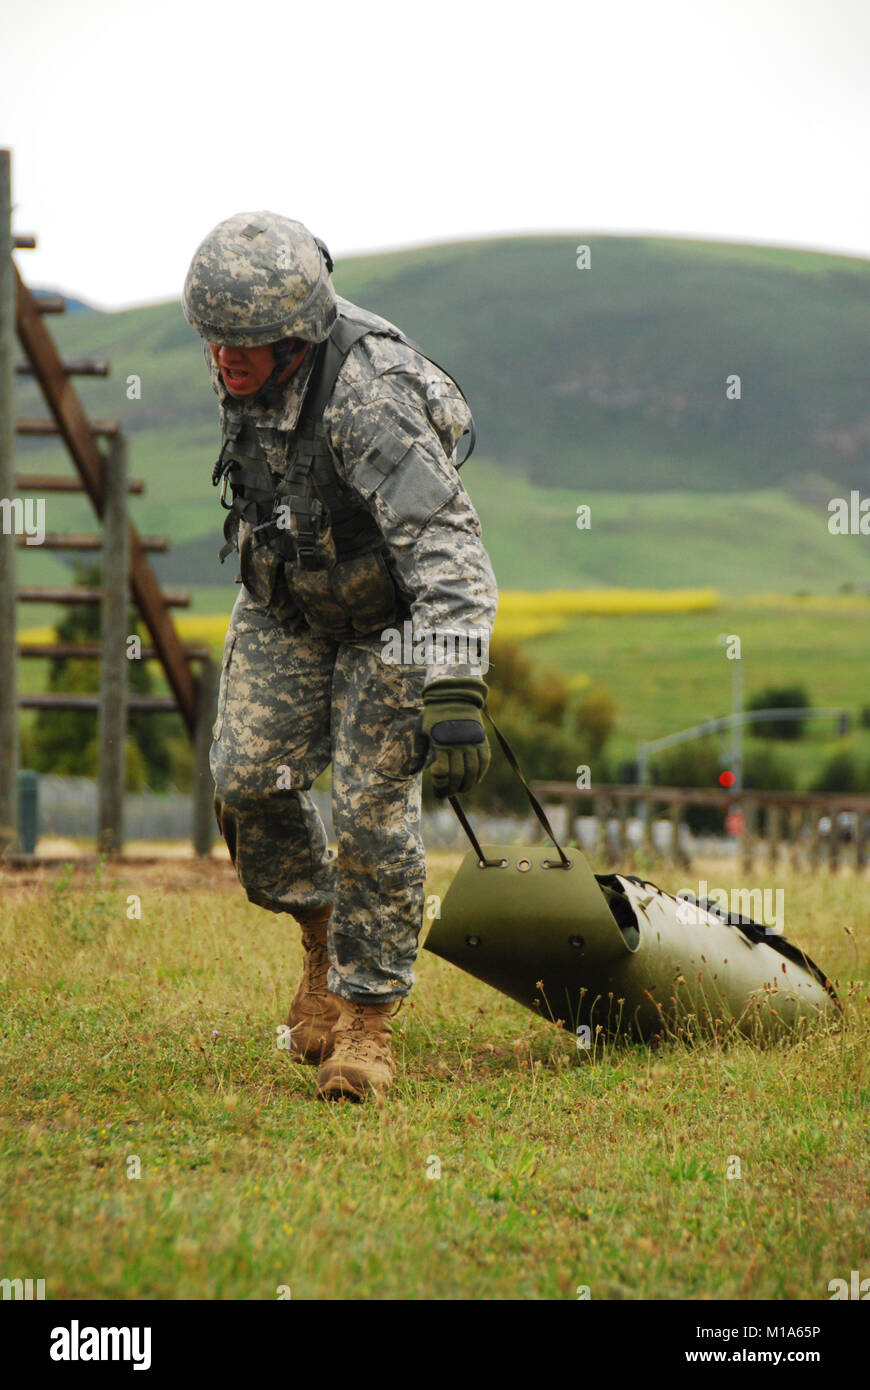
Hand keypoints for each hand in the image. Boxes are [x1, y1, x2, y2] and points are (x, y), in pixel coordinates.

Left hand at [421, 677, 490, 796]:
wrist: (454, 696)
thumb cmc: (433, 715)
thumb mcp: (421, 731)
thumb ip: (418, 752)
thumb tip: (412, 773)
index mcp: (441, 742)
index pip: (442, 772)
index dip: (440, 787)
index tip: (438, 794)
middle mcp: (458, 743)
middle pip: (457, 775)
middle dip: (452, 789)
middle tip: (447, 794)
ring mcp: (472, 742)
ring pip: (472, 771)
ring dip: (466, 785)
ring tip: (460, 790)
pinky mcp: (482, 740)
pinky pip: (484, 762)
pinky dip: (480, 774)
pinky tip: (473, 781)